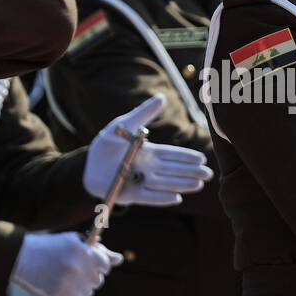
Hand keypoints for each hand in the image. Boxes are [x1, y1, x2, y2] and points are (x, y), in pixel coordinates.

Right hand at [10, 232, 122, 295]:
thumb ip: (98, 251)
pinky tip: (62, 288)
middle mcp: (78, 268)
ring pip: (88, 293)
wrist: (22, 257)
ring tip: (65, 279)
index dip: (97, 265)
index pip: (105, 265)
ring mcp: (69, 284)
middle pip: (98, 281)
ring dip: (80, 288)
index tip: (88, 264)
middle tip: (73, 271)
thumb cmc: (51, 247)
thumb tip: (120, 259)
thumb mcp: (74, 242)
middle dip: (88, 277)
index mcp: (83, 251)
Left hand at [83, 94, 213, 206]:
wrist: (87, 165)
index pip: (171, 155)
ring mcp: (140, 181)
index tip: (202, 158)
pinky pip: (149, 197)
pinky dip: (161, 198)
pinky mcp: (131, 194)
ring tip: (199, 185)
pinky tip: (177, 198)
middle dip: (191, 172)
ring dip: (182, 184)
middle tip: (208, 174)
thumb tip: (163, 97)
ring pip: (165, 183)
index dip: (187, 157)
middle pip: (173, 170)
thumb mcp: (124, 125)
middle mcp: (148, 168)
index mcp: (149, 152)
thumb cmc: (107, 144)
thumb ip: (143, 114)